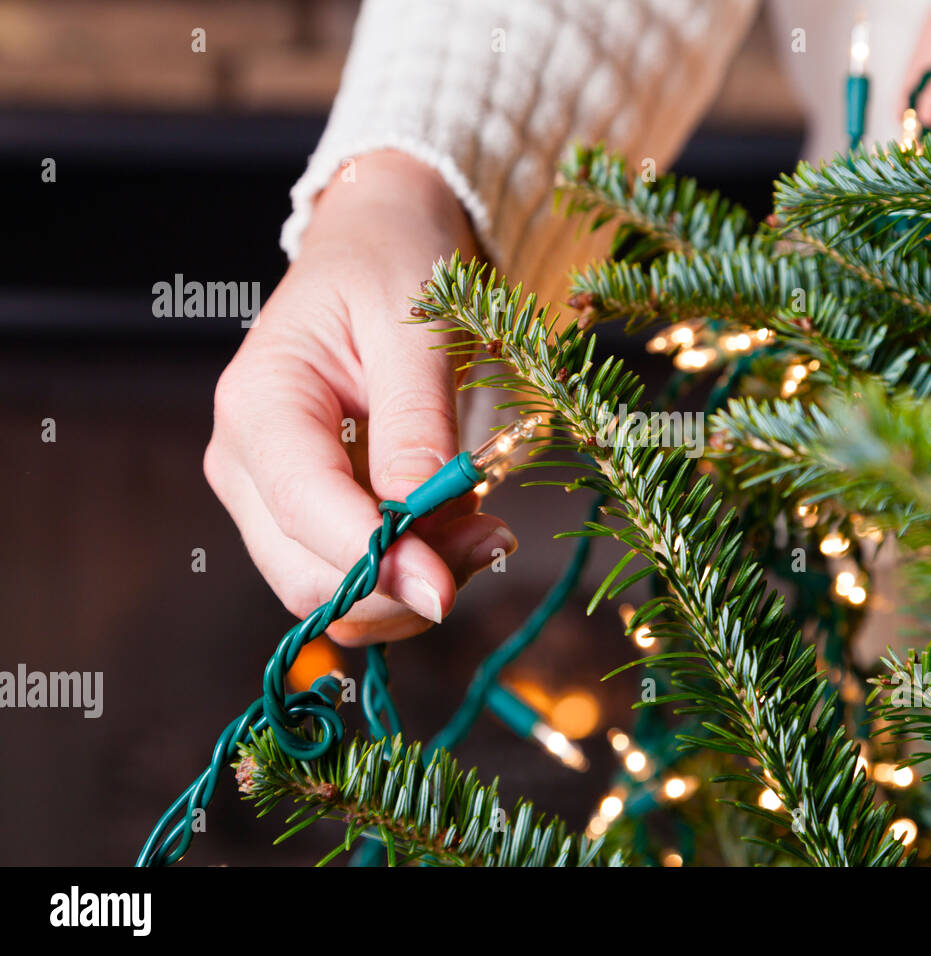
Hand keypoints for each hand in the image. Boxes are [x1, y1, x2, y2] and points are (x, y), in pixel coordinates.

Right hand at [204, 151, 514, 645]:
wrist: (380, 245)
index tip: (448, 588)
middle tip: (495, 539)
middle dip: (402, 581)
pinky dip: (409, 575)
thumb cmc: (394, 265)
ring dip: (411, 587)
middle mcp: (245, 463)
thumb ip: (418, 430)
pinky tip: (458, 532)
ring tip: (484, 530)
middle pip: (308, 573)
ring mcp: (270, 497)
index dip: (373, 561)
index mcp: (259, 403)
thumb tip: (424, 530)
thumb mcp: (416, 330)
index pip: (303, 507)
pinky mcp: (307, 516)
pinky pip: (354, 576)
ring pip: (331, 592)